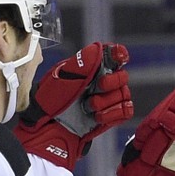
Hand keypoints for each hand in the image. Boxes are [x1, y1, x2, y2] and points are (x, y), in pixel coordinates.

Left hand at [14, 42, 132, 170]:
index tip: (118, 57)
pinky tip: (97, 117)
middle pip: (122, 76)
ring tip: (88, 107)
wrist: (49, 126)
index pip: (114, 54)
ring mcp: (110, 98)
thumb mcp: (61, 78)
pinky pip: (126, 111)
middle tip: (97, 88)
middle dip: (111, 83)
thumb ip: (82, 63)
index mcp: (93, 66)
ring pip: (124, 95)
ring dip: (106, 102)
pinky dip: (112, 114)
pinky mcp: (113, 115)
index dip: (119, 54)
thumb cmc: (51, 99)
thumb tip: (98, 49)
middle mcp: (104, 80)